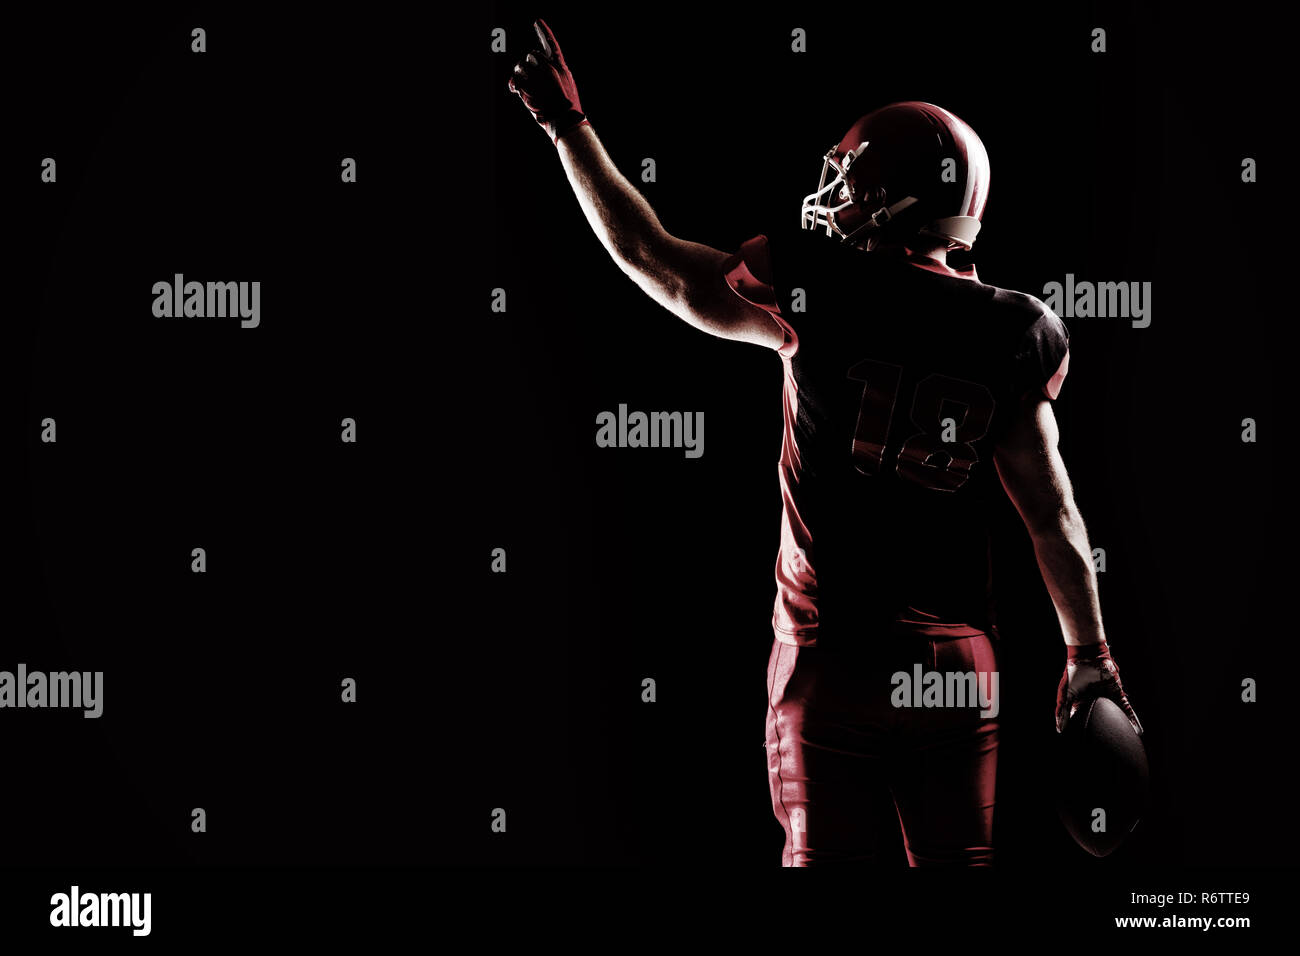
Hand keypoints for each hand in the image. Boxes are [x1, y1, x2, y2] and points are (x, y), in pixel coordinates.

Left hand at [507, 19, 587, 143]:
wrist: (564, 119)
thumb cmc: (565, 107)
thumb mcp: (566, 86)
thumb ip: (552, 75)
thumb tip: (534, 74)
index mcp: (560, 67)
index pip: (551, 45)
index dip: (544, 32)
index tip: (537, 22)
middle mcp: (548, 68)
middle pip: (531, 56)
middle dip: (528, 65)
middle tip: (528, 77)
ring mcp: (537, 76)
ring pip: (521, 65)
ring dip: (519, 73)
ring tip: (524, 85)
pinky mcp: (527, 85)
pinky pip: (515, 79)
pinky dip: (514, 84)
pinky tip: (515, 90)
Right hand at [1056, 640, 1142, 734]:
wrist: (1088, 657)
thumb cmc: (1073, 673)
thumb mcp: (1065, 694)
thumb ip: (1062, 711)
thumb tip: (1060, 729)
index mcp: (1082, 701)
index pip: (1085, 718)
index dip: (1087, 729)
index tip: (1090, 743)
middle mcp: (1096, 700)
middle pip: (1103, 718)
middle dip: (1106, 729)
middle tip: (1110, 744)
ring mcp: (1108, 697)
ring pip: (1116, 715)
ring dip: (1122, 726)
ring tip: (1127, 740)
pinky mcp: (1118, 693)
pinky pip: (1126, 708)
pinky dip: (1132, 718)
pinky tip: (1137, 728)